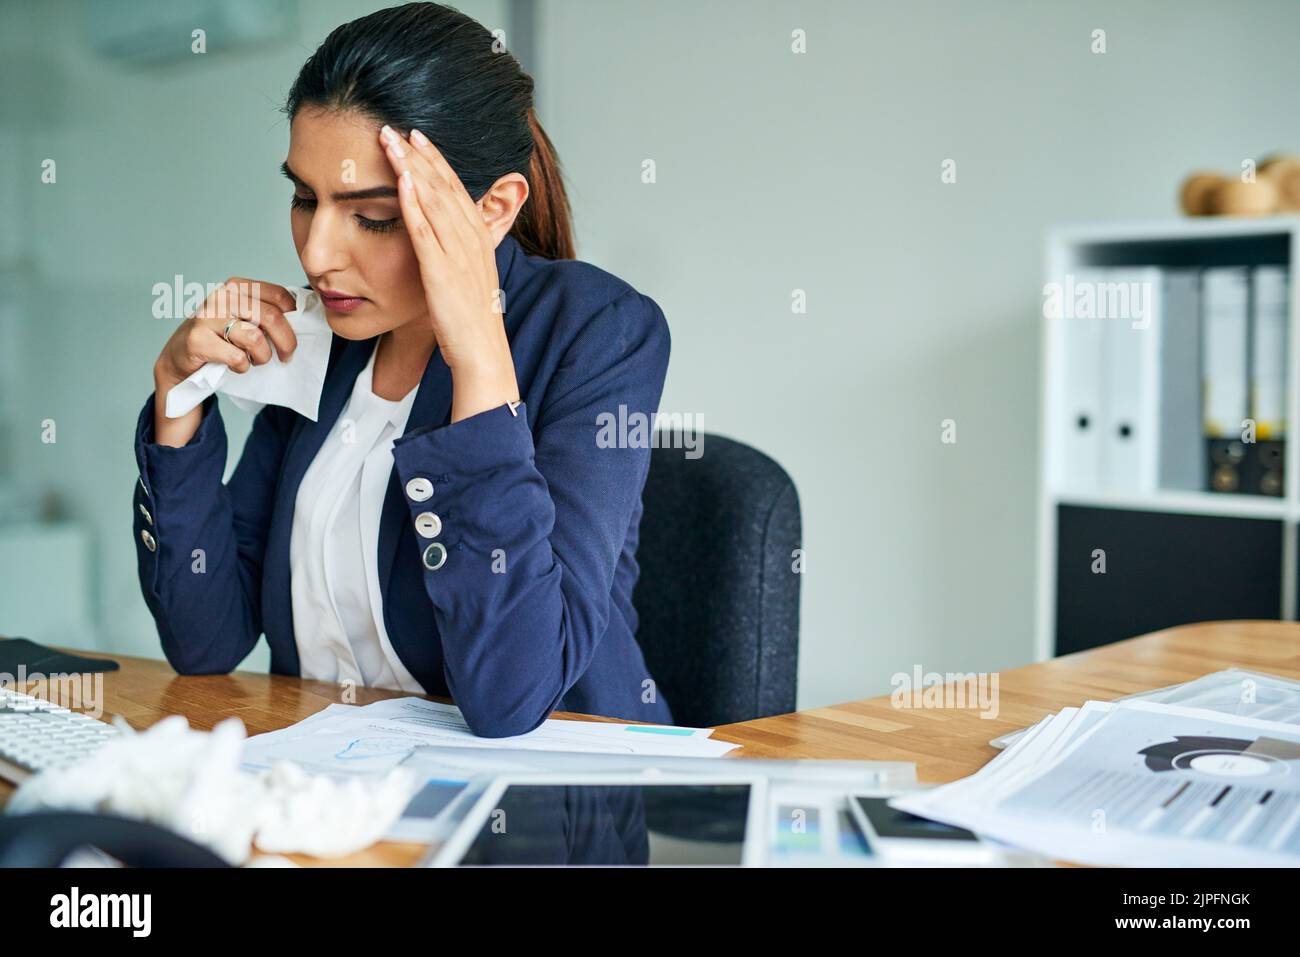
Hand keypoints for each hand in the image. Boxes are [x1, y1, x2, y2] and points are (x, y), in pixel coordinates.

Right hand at [154, 278, 298, 390]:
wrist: (180, 356)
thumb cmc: (220, 338)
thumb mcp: (243, 318)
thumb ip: (266, 313)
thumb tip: (303, 318)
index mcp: (236, 286)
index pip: (279, 296)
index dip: (294, 319)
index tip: (295, 335)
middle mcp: (221, 297)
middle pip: (272, 317)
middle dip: (286, 342)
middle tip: (286, 357)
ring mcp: (207, 317)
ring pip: (255, 338)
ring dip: (262, 357)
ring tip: (256, 360)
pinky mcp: (198, 340)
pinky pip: (237, 357)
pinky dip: (243, 366)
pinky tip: (235, 365)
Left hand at [379, 125, 518, 420]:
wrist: (482, 351)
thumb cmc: (471, 320)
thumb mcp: (469, 276)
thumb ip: (457, 251)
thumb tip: (441, 236)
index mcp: (479, 238)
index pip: (456, 188)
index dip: (436, 160)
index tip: (417, 137)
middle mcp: (471, 239)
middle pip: (444, 186)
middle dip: (420, 155)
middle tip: (397, 127)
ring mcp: (457, 253)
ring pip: (433, 200)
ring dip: (412, 167)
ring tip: (391, 141)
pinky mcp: (442, 270)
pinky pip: (425, 230)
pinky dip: (413, 203)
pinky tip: (401, 180)